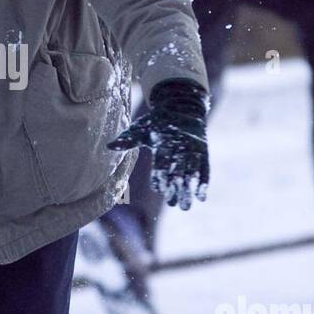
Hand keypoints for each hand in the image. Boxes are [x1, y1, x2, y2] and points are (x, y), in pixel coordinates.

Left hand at [107, 79, 209, 209]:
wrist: (182, 106)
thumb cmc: (157, 121)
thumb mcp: (142, 127)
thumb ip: (128, 139)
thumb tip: (109, 146)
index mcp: (164, 139)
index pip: (163, 160)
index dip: (161, 175)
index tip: (158, 189)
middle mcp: (182, 144)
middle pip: (179, 169)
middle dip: (176, 187)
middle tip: (173, 204)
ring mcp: (194, 148)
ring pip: (192, 172)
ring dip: (189, 190)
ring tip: (185, 207)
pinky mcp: (203, 151)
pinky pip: (205, 169)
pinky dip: (204, 183)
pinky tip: (201, 198)